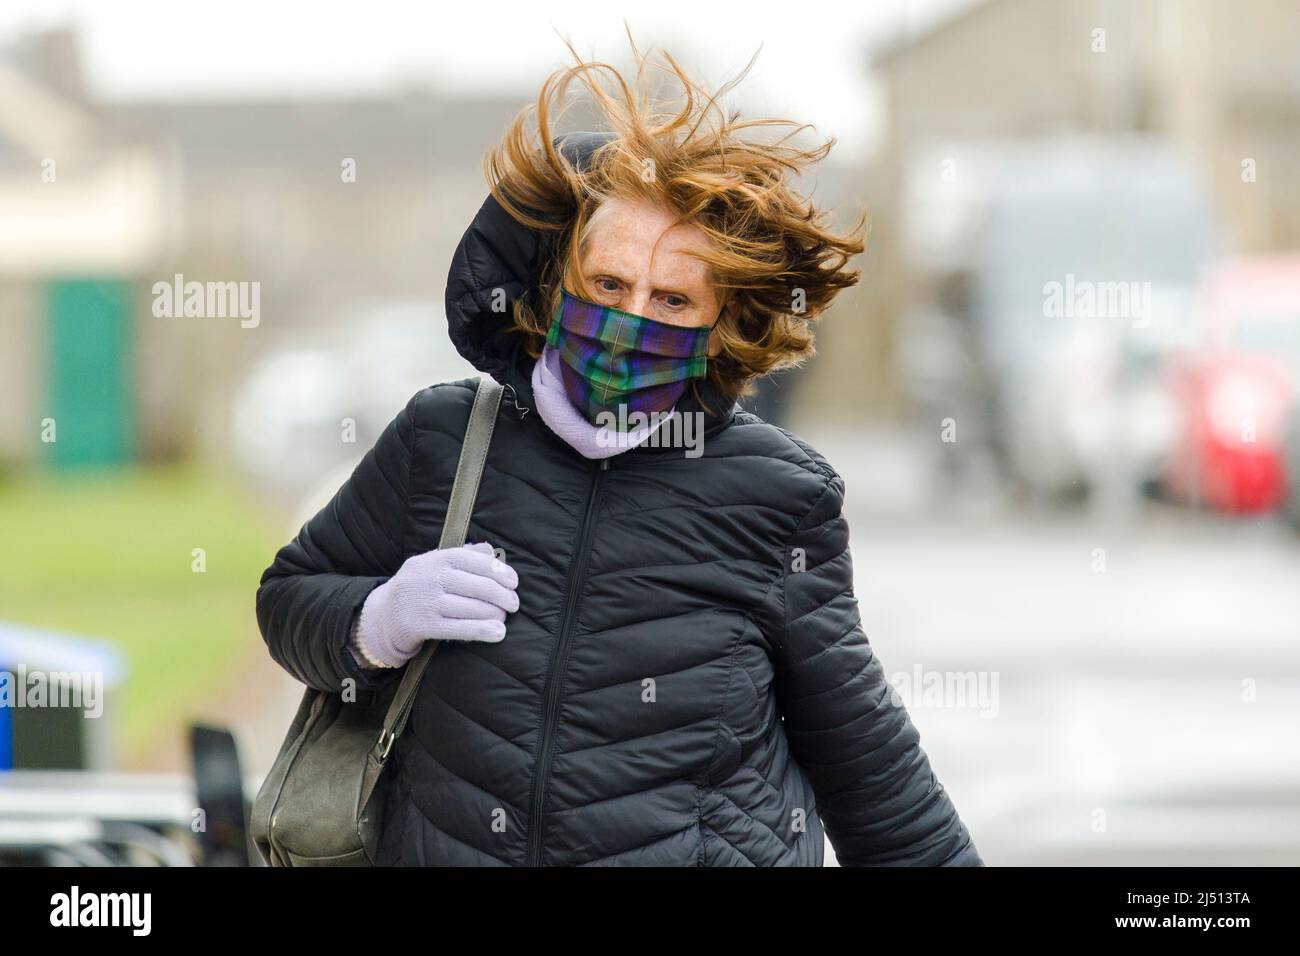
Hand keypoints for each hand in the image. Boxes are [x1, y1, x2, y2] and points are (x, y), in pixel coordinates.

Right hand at [354, 542, 518, 667]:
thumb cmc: (418, 587)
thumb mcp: (433, 564)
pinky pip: (459, 628)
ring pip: (471, 608)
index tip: (514, 582)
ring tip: (505, 618)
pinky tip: (498, 633)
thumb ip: (463, 555)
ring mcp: (425, 602)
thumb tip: (491, 550)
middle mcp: (430, 577)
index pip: (475, 561)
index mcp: (436, 558)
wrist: (382, 615)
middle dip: (502, 596)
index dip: (499, 571)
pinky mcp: (422, 625)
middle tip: (514, 604)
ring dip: (495, 614)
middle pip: (477, 585)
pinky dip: (482, 631)